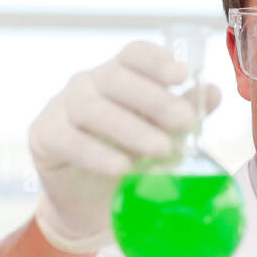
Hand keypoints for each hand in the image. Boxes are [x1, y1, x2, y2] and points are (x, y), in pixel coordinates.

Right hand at [28, 40, 222, 252]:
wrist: (90, 203)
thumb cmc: (128, 158)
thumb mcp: (161, 135)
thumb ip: (184, 112)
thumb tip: (213, 92)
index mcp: (119, 76)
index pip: (133, 54)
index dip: (156, 60)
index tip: (182, 75)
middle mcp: (88, 84)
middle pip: (116, 78)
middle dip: (153, 99)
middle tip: (184, 121)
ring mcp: (62, 107)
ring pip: (91, 107)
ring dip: (129, 127)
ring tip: (161, 148)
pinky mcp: (44, 136)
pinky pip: (67, 139)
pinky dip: (96, 153)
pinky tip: (121, 167)